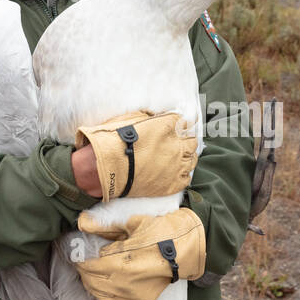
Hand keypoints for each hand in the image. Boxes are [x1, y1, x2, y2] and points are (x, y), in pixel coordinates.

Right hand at [74, 110, 196, 200]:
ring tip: (177, 156)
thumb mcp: (131, 118)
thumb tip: (156, 115)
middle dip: (186, 139)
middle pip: (192, 141)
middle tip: (178, 140)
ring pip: (192, 159)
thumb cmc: (115, 141)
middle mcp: (177, 146)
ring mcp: (176, 166)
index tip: (181, 124)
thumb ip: (149, 116)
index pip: (186, 122)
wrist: (107, 168)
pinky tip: (175, 171)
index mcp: (168, 127)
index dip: (183, 123)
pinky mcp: (172, 184)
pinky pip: (187, 178)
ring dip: (186, 156)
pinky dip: (183, 173)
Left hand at [76, 208, 206, 299]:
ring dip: (92, 283)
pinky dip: (105, 298)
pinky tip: (106, 288)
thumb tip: (82, 222)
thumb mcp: (133, 223)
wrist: (186, 249)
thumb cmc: (161, 232)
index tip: (80, 252)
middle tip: (87, 261)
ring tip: (95, 273)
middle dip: (85, 270)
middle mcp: (123, 281)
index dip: (80, 258)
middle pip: (90, 280)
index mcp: (119, 260)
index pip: (87, 264)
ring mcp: (131, 295)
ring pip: (98, 294)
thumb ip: (104, 225)